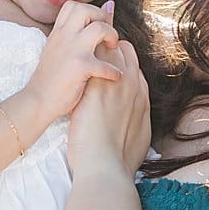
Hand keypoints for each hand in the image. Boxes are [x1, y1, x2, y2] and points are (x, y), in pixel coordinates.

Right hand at [26, 0, 122, 120]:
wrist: (37, 101)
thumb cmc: (50, 78)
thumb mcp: (56, 49)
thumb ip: (71, 34)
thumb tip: (85, 22)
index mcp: (58, 32)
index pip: (73, 6)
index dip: (90, 11)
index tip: (96, 27)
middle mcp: (64, 36)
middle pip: (87, 10)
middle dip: (103, 20)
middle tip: (106, 37)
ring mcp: (72, 50)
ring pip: (100, 29)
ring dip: (112, 38)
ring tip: (113, 51)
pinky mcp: (80, 67)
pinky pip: (105, 63)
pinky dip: (114, 71)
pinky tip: (114, 77)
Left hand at [67, 40, 150, 177]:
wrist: (106, 165)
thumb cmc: (122, 156)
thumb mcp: (141, 131)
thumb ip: (139, 114)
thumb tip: (137, 112)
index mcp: (141, 93)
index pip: (132, 60)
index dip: (119, 55)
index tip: (108, 58)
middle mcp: (131, 82)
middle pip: (121, 48)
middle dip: (106, 43)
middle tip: (90, 47)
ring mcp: (113, 82)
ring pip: (104, 48)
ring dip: (91, 45)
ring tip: (77, 49)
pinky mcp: (93, 86)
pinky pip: (89, 58)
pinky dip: (79, 54)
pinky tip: (66, 57)